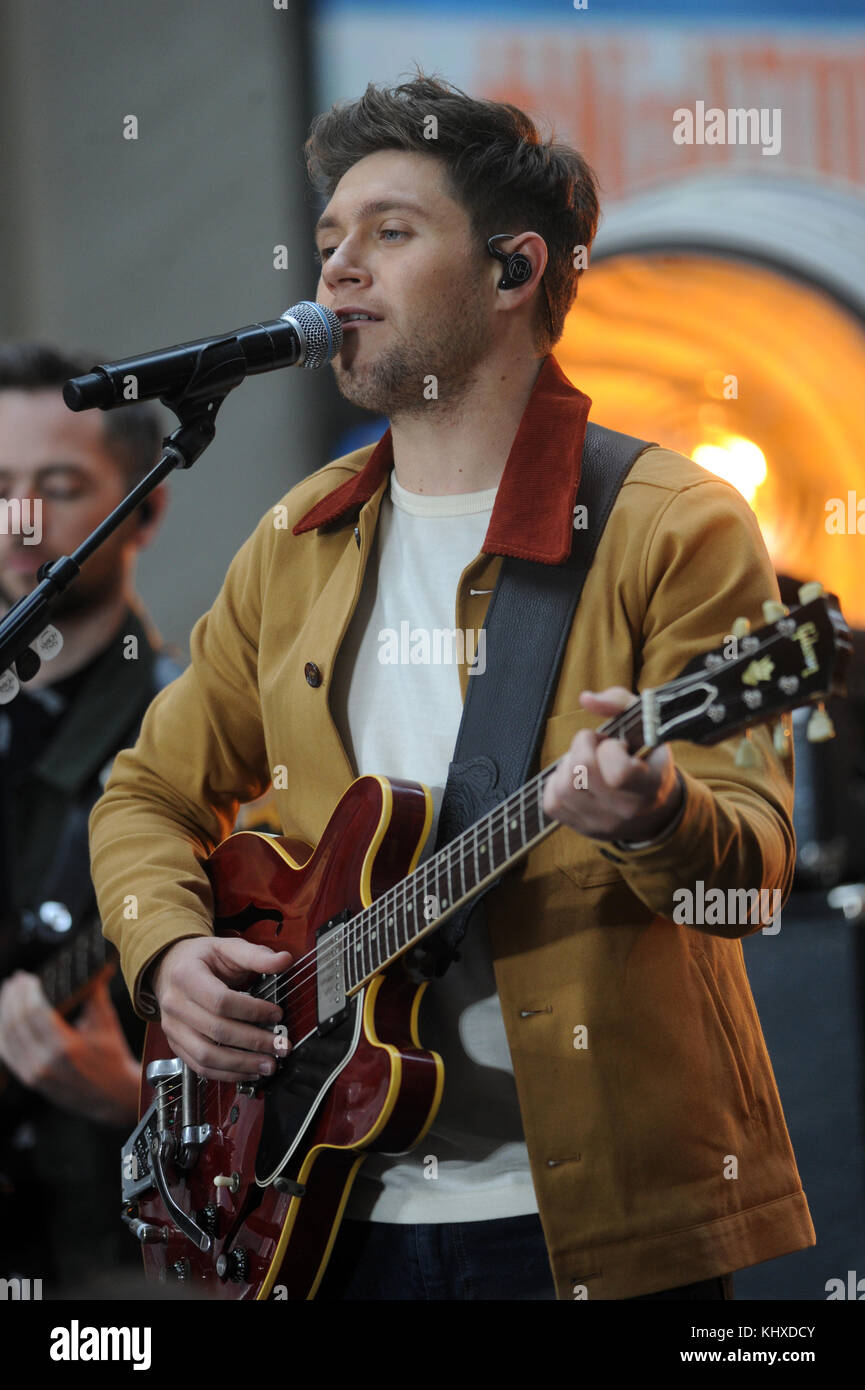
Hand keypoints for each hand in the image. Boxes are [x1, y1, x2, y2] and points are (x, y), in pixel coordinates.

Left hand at [0, 972, 140, 1125]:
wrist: (112, 1096)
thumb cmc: (112, 1056)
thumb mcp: (107, 1023)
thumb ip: (94, 992)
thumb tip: (90, 965)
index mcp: (66, 1046)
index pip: (35, 1012)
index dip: (28, 991)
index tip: (29, 977)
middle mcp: (46, 1063)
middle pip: (17, 1022)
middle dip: (14, 996)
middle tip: (17, 979)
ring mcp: (35, 1074)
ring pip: (7, 1037)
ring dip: (4, 1010)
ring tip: (8, 992)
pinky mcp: (30, 1080)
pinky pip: (7, 1053)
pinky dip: (2, 1032)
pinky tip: (5, 1017)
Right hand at [151, 936, 293, 1081]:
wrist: (170, 967)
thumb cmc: (201, 958)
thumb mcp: (227, 947)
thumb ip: (256, 955)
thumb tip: (285, 960)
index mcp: (186, 975)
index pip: (221, 1000)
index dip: (252, 1011)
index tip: (276, 1013)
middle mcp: (175, 1004)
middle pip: (216, 1030)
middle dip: (254, 1041)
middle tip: (280, 1045)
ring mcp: (173, 1027)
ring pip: (206, 1056)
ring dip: (241, 1065)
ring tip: (268, 1065)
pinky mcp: (176, 1044)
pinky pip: (200, 1067)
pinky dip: (226, 1074)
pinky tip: (248, 1071)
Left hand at [542, 687, 682, 842]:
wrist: (654, 811)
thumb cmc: (648, 760)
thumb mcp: (648, 728)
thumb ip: (620, 703)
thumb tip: (585, 699)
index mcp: (650, 787)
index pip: (619, 773)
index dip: (610, 749)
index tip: (617, 745)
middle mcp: (626, 811)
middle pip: (581, 773)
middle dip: (582, 747)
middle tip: (595, 746)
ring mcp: (602, 824)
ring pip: (563, 787)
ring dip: (568, 765)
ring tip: (585, 762)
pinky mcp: (581, 828)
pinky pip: (551, 802)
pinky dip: (556, 783)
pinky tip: (575, 778)